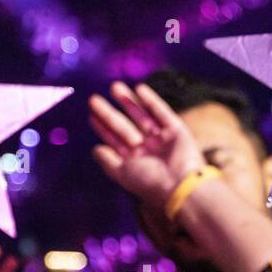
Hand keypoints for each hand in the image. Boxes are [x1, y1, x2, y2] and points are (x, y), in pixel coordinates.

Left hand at [88, 82, 204, 210]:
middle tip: (93, 99)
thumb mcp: (122, 173)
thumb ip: (107, 161)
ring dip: (129, 101)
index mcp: (135, 160)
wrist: (180, 185)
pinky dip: (151, 100)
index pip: (115, 141)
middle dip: (109, 113)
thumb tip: (94, 149)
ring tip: (114, 87)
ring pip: (142, 116)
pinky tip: (139, 88)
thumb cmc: (150, 182)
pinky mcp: (176, 129)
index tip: (91, 115)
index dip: (103, 128)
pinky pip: (162, 111)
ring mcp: (162, 138)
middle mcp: (148, 148)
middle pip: (125, 126)